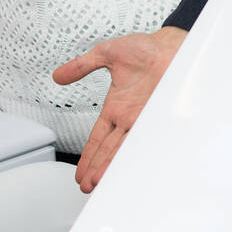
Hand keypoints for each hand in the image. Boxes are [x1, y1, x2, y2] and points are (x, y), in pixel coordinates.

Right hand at [53, 26, 187, 192]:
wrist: (172, 44)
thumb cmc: (146, 48)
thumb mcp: (106, 54)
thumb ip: (82, 66)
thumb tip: (58, 75)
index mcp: (117, 107)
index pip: (99, 138)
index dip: (89, 156)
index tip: (81, 173)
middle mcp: (130, 117)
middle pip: (109, 149)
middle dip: (96, 168)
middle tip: (86, 186)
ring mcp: (145, 118)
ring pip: (124, 148)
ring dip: (111, 166)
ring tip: (99, 183)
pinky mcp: (159, 116)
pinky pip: (145, 138)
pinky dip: (136, 152)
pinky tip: (128, 167)